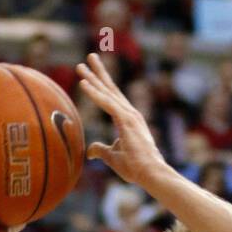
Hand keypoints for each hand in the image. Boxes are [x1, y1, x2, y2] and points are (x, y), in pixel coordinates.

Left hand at [77, 53, 163, 188]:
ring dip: (93, 78)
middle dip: (98, 73)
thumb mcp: (113, 157)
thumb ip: (101, 150)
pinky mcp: (126, 121)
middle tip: (89, 57)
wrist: (151, 174)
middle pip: (111, 89)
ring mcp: (129, 116)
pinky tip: (83, 83)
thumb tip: (89, 152)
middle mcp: (130, 113)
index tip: (90, 74)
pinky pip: (106, 103)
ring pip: (107, 92)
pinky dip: (94, 93)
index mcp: (128, 120)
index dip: (101, 85)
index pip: (112, 98)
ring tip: (81, 65)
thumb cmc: (136, 168)